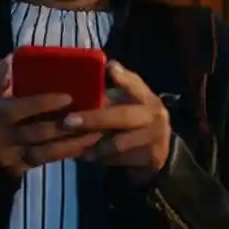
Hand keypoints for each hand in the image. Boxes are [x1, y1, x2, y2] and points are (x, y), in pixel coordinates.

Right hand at [0, 54, 103, 175]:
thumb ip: (1, 75)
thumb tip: (19, 55)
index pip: (23, 108)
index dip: (45, 103)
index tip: (69, 96)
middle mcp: (4, 137)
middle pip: (39, 132)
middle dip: (67, 126)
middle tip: (92, 116)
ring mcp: (13, 156)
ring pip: (46, 152)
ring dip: (73, 144)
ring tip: (97, 133)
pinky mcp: (21, 168)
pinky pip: (46, 161)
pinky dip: (67, 154)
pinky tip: (85, 146)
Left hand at [62, 61, 171, 182]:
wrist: (160, 148)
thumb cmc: (136, 117)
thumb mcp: (130, 101)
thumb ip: (114, 90)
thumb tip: (95, 74)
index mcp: (146, 97)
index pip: (135, 84)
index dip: (123, 78)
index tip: (109, 69)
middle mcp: (153, 115)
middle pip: (123, 116)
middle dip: (94, 119)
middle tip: (68, 121)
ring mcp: (154, 137)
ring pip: (119, 142)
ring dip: (92, 144)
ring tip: (71, 144)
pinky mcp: (151, 158)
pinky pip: (119, 159)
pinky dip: (99, 158)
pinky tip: (83, 156)